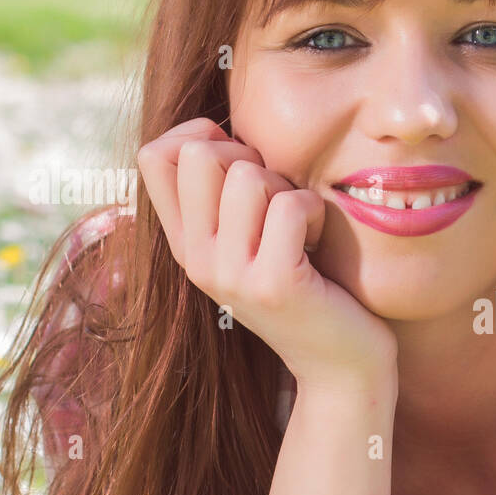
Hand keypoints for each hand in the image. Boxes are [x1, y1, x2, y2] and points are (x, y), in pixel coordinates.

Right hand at [137, 118, 396, 389]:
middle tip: (278, 203)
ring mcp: (229, 274)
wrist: (342, 366)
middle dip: (251, 160)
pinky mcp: (273, 284)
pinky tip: (315, 244)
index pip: (153, 155)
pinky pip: (288, 205)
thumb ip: (226, 190)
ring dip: (287, 188)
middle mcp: (196, 260)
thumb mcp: (255, 235)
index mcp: (186, 243)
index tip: (242, 165)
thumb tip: (209, 128)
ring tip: (298, 229)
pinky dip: (313, 211)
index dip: (202, 136)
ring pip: (246, 175)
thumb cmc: (312, 286)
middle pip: (198, 153)